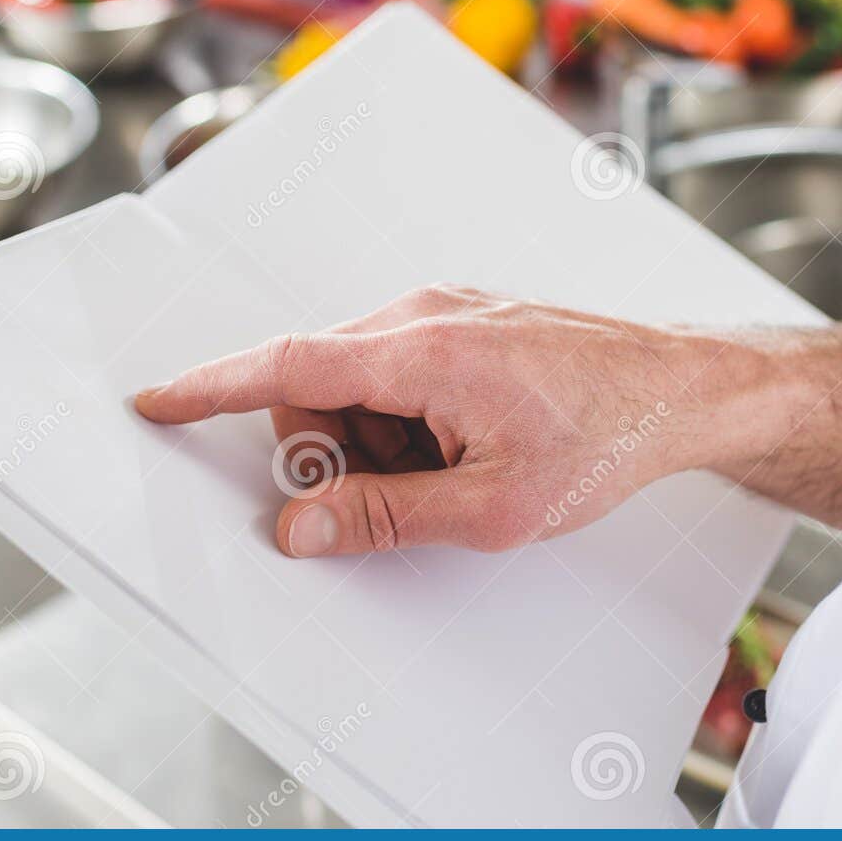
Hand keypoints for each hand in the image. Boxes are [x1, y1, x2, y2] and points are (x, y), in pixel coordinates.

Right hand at [135, 286, 841, 556]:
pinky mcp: (465, 326)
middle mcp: (424, 314)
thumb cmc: (607, 437)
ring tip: (458, 473)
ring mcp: (447, 315)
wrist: (685, 390)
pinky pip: (397, 374)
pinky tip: (468, 449)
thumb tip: (299, 526)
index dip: (212, 387)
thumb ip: (383, 516)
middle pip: (317, 386)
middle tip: (397, 498)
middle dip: (331, 450)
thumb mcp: (492, 506)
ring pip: (357, 385)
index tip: (155, 400)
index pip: (286, 364)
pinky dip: (409, 422)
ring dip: (380, 441)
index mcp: (422, 350)